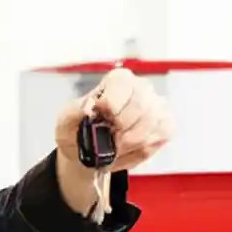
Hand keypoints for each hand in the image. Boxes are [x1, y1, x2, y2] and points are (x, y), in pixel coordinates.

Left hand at [53, 68, 174, 213]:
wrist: (86, 150)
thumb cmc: (78, 130)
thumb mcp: (65, 120)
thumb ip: (74, 112)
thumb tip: (88, 108)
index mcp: (118, 80)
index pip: (123, 85)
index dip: (110, 106)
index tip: (99, 118)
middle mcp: (142, 88)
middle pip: (141, 106)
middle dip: (120, 129)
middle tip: (106, 139)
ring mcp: (157, 108)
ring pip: (151, 126)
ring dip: (127, 144)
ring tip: (112, 147)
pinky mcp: (165, 127)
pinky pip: (157, 141)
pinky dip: (137, 151)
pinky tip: (124, 151)